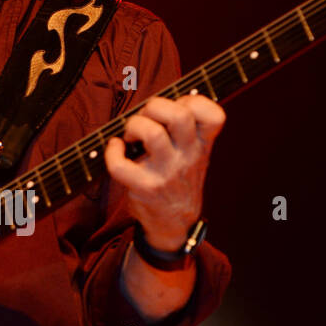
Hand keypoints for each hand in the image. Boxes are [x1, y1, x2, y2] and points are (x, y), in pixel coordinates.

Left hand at [104, 95, 225, 249]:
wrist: (175, 223)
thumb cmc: (178, 180)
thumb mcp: (194, 155)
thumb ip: (187, 129)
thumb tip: (158, 102)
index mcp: (202, 145)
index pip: (214, 115)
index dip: (193, 101)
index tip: (178, 108)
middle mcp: (188, 156)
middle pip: (179, 115)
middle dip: (155, 106)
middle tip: (146, 118)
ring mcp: (167, 172)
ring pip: (151, 133)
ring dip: (134, 126)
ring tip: (130, 136)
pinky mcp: (145, 187)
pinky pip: (120, 164)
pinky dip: (111, 151)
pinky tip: (115, 149)